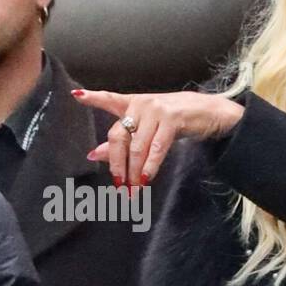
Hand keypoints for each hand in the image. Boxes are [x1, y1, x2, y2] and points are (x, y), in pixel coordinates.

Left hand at [71, 89, 243, 187]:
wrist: (208, 112)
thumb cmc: (174, 120)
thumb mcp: (146, 129)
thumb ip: (121, 141)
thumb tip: (93, 154)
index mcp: (132, 104)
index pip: (110, 99)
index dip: (94, 98)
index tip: (77, 95)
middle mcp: (141, 104)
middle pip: (118, 136)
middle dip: (116, 164)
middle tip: (119, 185)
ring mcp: (156, 111)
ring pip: (137, 147)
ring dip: (134, 172)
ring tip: (134, 189)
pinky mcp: (172, 120)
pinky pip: (156, 148)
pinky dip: (150, 166)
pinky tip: (147, 178)